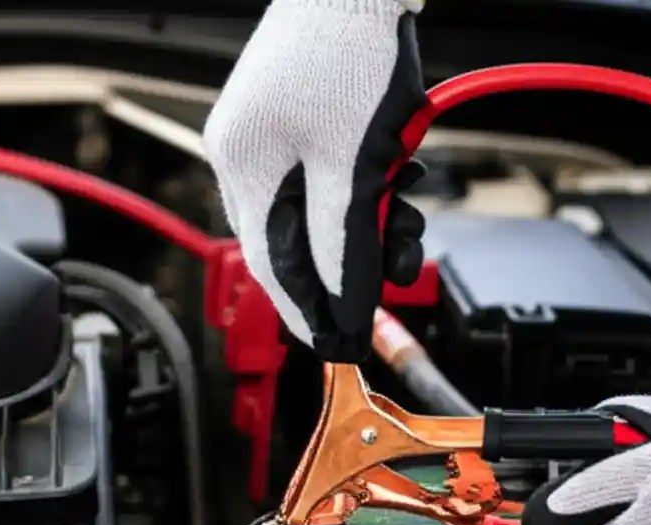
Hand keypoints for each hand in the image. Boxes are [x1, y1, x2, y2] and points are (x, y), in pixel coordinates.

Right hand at [203, 0, 428, 361]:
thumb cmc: (352, 51)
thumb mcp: (355, 163)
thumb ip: (344, 240)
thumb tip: (342, 306)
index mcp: (245, 167)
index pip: (273, 267)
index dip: (310, 312)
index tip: (339, 347)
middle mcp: (244, 155)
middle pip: (291, 242)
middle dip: (348, 264)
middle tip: (389, 279)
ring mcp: (266, 135)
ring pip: (312, 211)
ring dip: (363, 225)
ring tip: (405, 222)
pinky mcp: (293, 119)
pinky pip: (321, 178)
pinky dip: (359, 193)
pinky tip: (393, 186)